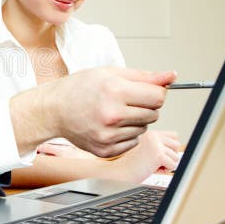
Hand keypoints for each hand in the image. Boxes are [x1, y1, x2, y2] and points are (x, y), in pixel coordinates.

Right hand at [11, 67, 174, 157]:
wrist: (53, 110)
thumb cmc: (79, 88)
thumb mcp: (109, 73)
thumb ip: (143, 76)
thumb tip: (171, 76)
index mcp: (114, 91)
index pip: (158, 97)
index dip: (157, 92)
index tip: (148, 91)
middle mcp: (112, 115)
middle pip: (154, 114)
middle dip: (146, 106)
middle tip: (126, 100)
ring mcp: (108, 135)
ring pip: (144, 128)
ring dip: (136, 120)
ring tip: (114, 112)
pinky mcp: (106, 150)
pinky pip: (133, 142)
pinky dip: (126, 134)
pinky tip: (109, 125)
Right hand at [115, 130, 181, 182]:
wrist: (121, 173)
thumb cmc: (133, 165)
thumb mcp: (148, 150)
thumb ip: (161, 146)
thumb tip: (179, 150)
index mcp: (151, 133)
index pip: (174, 135)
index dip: (170, 147)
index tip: (159, 154)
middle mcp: (154, 136)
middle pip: (177, 145)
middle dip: (169, 156)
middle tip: (154, 161)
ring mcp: (156, 145)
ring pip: (176, 157)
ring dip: (166, 164)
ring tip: (151, 165)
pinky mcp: (158, 156)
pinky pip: (173, 165)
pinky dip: (165, 171)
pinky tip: (152, 169)